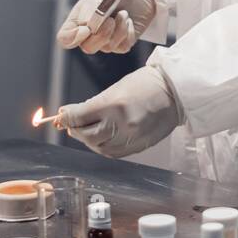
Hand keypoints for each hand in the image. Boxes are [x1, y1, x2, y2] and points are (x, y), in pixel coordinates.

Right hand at [57, 0, 156, 53]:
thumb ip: (93, 9)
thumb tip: (87, 26)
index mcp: (78, 18)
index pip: (65, 39)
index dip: (72, 38)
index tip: (86, 29)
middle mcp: (90, 31)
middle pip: (87, 47)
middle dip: (102, 34)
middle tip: (111, 19)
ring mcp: (106, 38)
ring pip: (107, 48)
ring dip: (118, 30)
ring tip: (123, 13)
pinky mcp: (122, 42)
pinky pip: (122, 47)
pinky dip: (128, 33)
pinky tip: (129, 20)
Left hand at [57, 66, 179, 157]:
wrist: (176, 92)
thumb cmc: (147, 84)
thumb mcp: (117, 88)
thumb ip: (94, 104)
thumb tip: (72, 115)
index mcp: (114, 105)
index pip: (79, 117)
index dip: (65, 118)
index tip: (61, 116)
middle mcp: (121, 124)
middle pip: (86, 136)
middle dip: (75, 130)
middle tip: (71, 124)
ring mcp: (130, 138)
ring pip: (98, 147)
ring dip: (87, 140)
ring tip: (86, 131)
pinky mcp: (138, 146)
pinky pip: (113, 152)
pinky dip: (102, 146)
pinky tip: (101, 138)